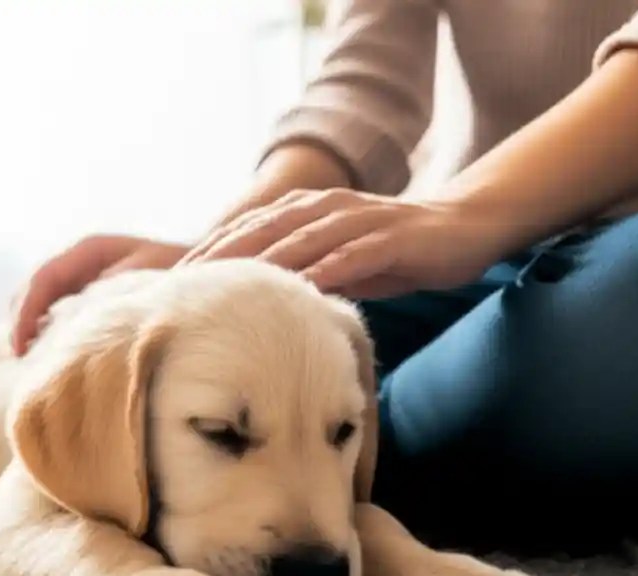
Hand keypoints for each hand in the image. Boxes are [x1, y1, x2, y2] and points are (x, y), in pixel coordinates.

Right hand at [11, 234, 187, 354]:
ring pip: (40, 303)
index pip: (44, 279)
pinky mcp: (90, 300)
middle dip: (21, 323)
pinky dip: (47, 334)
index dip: (27, 313)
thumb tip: (76, 317)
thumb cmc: (182, 272)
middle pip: (33, 290)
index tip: (21, 346)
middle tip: (21, 361)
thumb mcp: (148, 279)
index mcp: (91, 250)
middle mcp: (81, 262)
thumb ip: (111, 292)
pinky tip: (48, 357)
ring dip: (31, 330)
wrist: (207, 271)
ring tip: (29, 363)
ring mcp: (83, 280)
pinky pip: (57, 315)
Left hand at [181, 188, 511, 298]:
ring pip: (300, 240)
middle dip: (218, 259)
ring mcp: (359, 219)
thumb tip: (259, 306)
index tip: (170, 283)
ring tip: (224, 289)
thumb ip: (304, 274)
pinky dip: (324, 271)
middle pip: (261, 231)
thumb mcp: (341, 263)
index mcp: (308, 211)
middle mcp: (326, 208)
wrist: (467, 226)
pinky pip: (352, 254)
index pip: (247, 231)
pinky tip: (300, 291)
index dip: (208, 255)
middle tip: (180, 288)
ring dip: (260, 263)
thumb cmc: (398, 251)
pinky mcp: (392, 235)